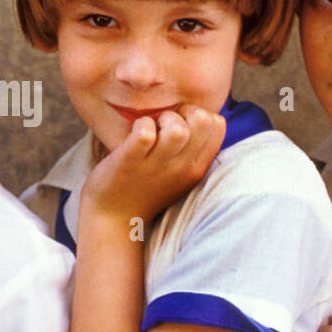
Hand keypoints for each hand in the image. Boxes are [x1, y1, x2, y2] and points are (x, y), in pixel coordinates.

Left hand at [82, 105, 224, 224]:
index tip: (181, 122)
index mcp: (196, 168)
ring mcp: (157, 166)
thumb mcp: (178, 174)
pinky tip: (134, 135)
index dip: (199, 113)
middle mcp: (182, 168)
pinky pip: (145, 132)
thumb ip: (190, 150)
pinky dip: (140, 125)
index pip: (218, 124)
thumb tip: (195, 115)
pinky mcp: (131, 162)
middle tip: (164, 124)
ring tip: (151, 130)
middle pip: (204, 120)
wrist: (113, 220)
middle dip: (183, 111)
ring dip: (162, 118)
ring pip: (178, 128)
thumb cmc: (144, 189)